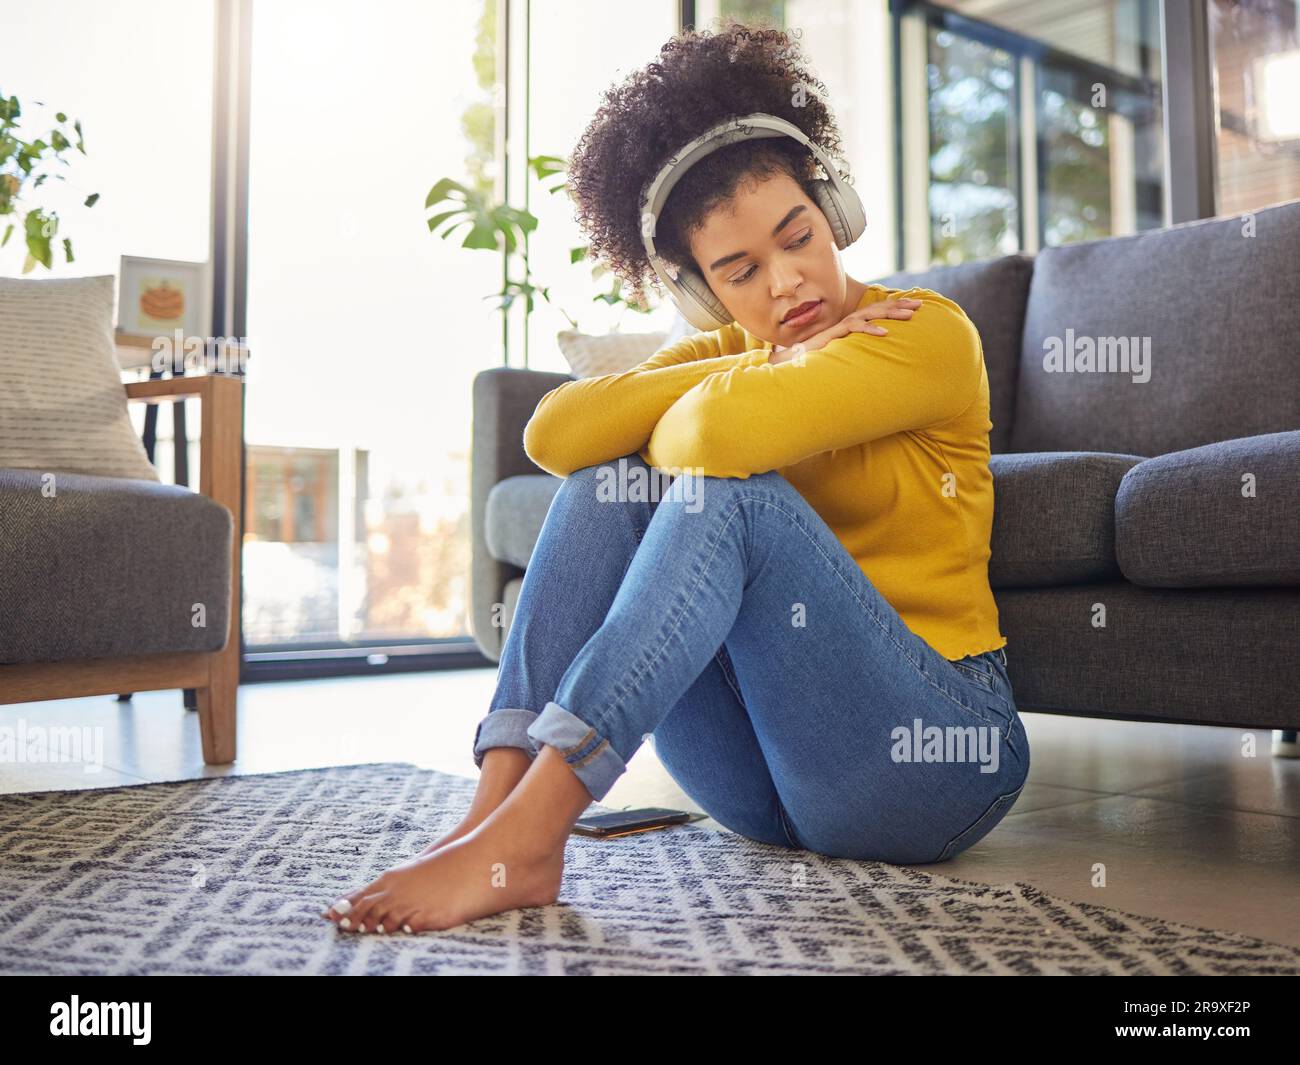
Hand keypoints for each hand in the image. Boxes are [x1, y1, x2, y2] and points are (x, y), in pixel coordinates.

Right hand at [774, 296, 922, 362]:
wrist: (798, 357)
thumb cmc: (823, 355)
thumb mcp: (848, 349)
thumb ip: (861, 346)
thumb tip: (880, 350)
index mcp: (856, 322)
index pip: (880, 310)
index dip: (897, 306)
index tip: (917, 306)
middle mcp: (852, 320)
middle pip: (879, 308)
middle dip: (900, 304)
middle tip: (919, 304)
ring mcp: (845, 324)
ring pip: (871, 314)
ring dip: (891, 313)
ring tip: (909, 315)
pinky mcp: (837, 332)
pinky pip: (856, 328)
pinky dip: (871, 329)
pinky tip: (885, 332)